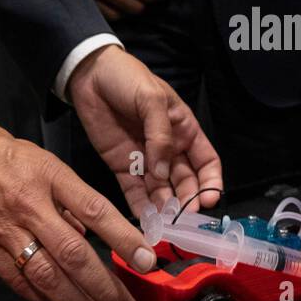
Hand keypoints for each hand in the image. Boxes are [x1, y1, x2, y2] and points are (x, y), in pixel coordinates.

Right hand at [0, 115, 158, 300]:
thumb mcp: (39, 159)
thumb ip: (65, 196)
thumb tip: (87, 233)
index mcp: (48, 175)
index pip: (95, 210)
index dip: (123, 239)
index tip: (146, 261)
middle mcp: (29, 205)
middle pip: (74, 253)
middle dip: (105, 287)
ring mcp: (5, 231)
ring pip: (48, 276)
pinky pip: (19, 283)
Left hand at [68, 44, 222, 216]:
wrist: (89, 74)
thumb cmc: (127, 78)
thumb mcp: (151, 98)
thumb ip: (160, 135)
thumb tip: (163, 172)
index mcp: (184, 130)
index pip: (207, 163)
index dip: (211, 183)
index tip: (209, 200)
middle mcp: (168, 149)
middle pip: (186, 183)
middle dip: (187, 202)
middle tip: (183, 219)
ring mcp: (145, 160)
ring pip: (162, 192)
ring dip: (165, 210)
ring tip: (164, 226)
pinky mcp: (122, 166)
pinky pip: (135, 192)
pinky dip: (141, 208)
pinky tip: (146, 223)